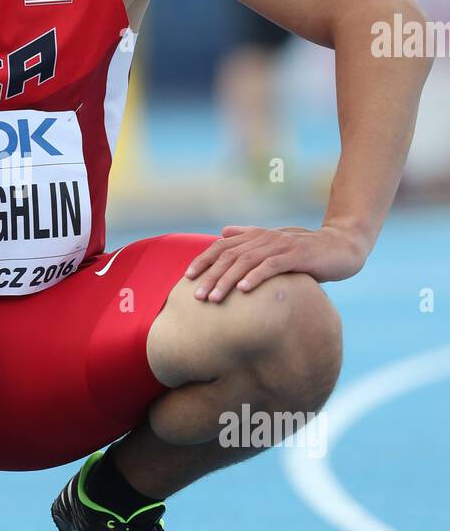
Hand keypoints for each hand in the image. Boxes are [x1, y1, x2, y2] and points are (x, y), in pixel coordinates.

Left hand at [184, 223, 368, 301]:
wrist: (343, 246)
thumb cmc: (307, 250)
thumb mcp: (275, 245)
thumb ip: (250, 239)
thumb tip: (223, 232)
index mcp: (258, 236)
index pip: (223, 246)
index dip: (203, 260)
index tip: (187, 277)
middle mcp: (266, 238)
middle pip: (230, 255)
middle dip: (210, 276)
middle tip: (196, 296)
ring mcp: (282, 245)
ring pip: (247, 261)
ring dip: (227, 280)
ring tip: (213, 298)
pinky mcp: (298, 255)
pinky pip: (272, 266)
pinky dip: (256, 277)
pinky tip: (243, 290)